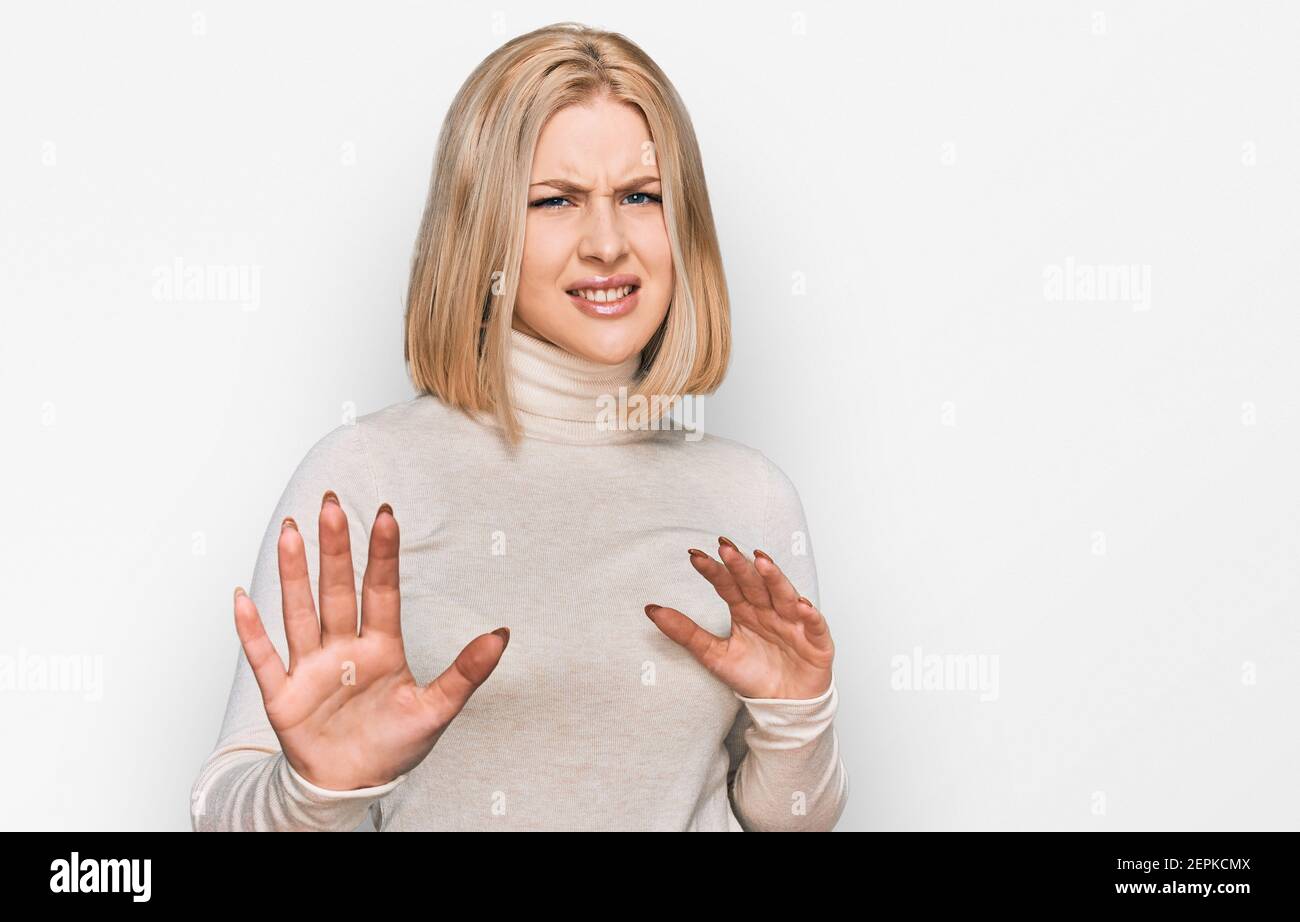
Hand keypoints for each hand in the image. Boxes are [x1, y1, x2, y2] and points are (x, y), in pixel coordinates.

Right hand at [233, 491, 508, 790]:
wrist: (352, 785)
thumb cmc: (392, 745)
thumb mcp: (437, 710)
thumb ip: (466, 672)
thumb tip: (502, 635)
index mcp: (381, 647)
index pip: (382, 591)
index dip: (383, 554)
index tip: (385, 515)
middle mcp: (342, 648)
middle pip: (337, 590)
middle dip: (334, 549)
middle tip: (331, 504)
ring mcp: (310, 667)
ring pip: (300, 611)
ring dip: (293, 574)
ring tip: (290, 532)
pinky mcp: (283, 695)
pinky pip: (263, 657)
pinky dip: (252, 630)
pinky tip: (244, 596)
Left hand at [643, 536, 833, 699]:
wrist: (784, 706)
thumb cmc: (753, 676)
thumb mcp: (713, 655)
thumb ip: (685, 633)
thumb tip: (651, 609)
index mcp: (746, 610)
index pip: (727, 585)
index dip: (713, 570)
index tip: (694, 556)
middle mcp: (769, 610)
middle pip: (755, 583)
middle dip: (741, 565)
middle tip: (725, 547)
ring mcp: (794, 623)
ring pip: (784, 595)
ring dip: (774, 578)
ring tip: (762, 562)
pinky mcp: (816, 641)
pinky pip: (814, 625)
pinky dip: (809, 615)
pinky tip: (800, 605)